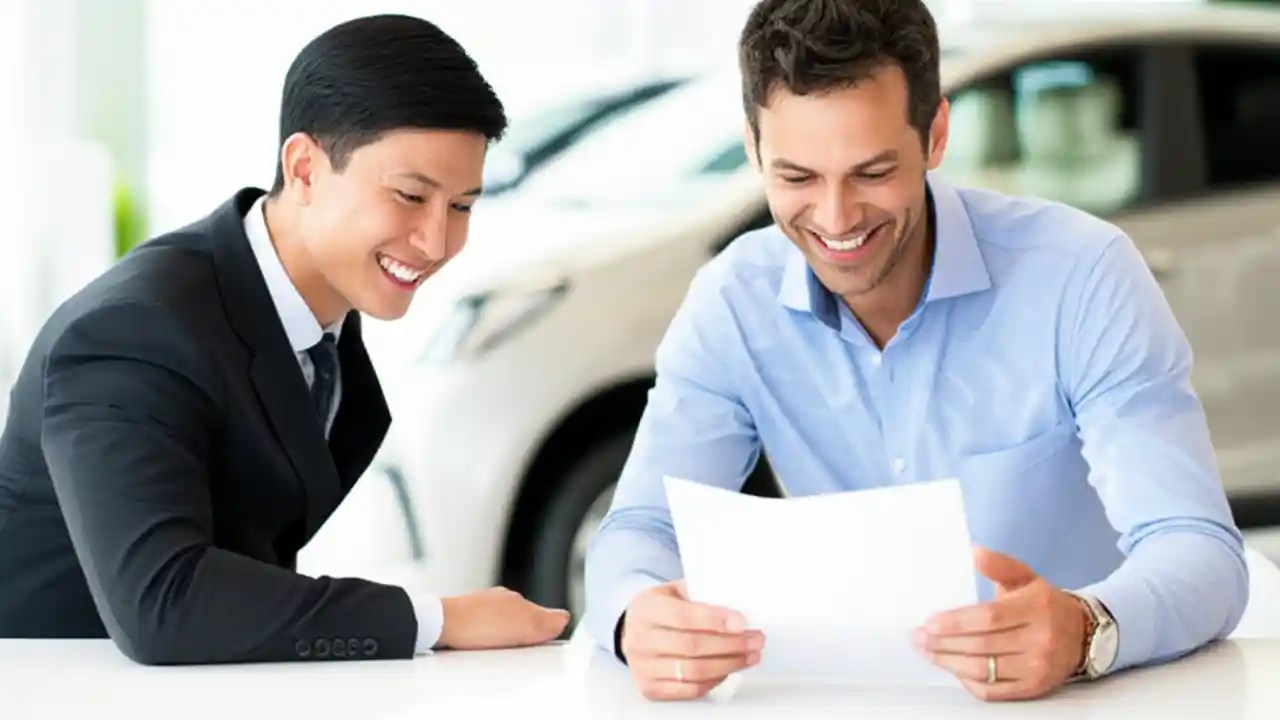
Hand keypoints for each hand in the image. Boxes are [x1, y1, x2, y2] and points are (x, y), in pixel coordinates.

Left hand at [437, 587, 569, 649]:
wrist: (439, 624)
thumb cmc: (476, 622)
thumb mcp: (520, 625)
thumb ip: (545, 621)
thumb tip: (564, 617)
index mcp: (517, 599)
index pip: (542, 613)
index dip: (548, 628)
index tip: (549, 642)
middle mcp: (500, 599)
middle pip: (524, 617)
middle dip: (529, 632)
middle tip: (528, 648)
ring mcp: (482, 608)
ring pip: (504, 623)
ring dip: (508, 635)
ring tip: (506, 648)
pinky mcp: (466, 619)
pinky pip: (486, 628)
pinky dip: (490, 637)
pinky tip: (487, 646)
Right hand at [620, 580, 764, 700]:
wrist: (632, 630)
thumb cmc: (660, 608)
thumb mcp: (674, 591)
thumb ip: (701, 594)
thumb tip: (738, 604)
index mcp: (646, 609)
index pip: (683, 616)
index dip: (715, 620)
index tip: (742, 622)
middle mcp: (640, 640)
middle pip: (692, 646)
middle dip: (731, 644)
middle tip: (755, 639)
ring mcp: (643, 667)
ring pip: (694, 671)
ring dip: (729, 664)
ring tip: (749, 655)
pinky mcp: (650, 688)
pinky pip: (690, 689)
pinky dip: (715, 680)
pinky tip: (729, 669)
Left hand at [913, 547, 1089, 700]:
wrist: (1083, 634)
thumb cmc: (1045, 604)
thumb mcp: (1026, 577)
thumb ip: (1000, 565)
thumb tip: (975, 552)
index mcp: (1036, 608)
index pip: (989, 618)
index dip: (956, 622)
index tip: (930, 622)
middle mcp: (1040, 639)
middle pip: (982, 645)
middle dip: (943, 643)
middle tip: (918, 638)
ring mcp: (1038, 667)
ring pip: (984, 670)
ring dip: (949, 663)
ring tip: (928, 652)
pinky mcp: (1035, 688)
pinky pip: (994, 690)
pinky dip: (969, 682)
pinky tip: (953, 669)